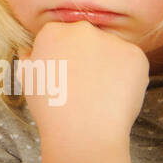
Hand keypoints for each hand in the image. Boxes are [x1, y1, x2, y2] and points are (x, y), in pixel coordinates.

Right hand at [15, 19, 148, 147]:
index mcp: (53, 32)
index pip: (60, 35)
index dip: (63, 56)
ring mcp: (111, 40)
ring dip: (107, 64)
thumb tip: (31, 51)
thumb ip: (30, 58)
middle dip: (86, 55)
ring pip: (110, 49)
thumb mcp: (28, 80)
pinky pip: (131, 61)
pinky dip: (127, 75)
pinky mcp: (135, 54)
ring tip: (101, 93)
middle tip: (84, 84)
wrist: (84, 133)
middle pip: (86, 38)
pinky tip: (116, 94)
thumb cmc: (51, 110)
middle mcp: (82, 29)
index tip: (64, 74)